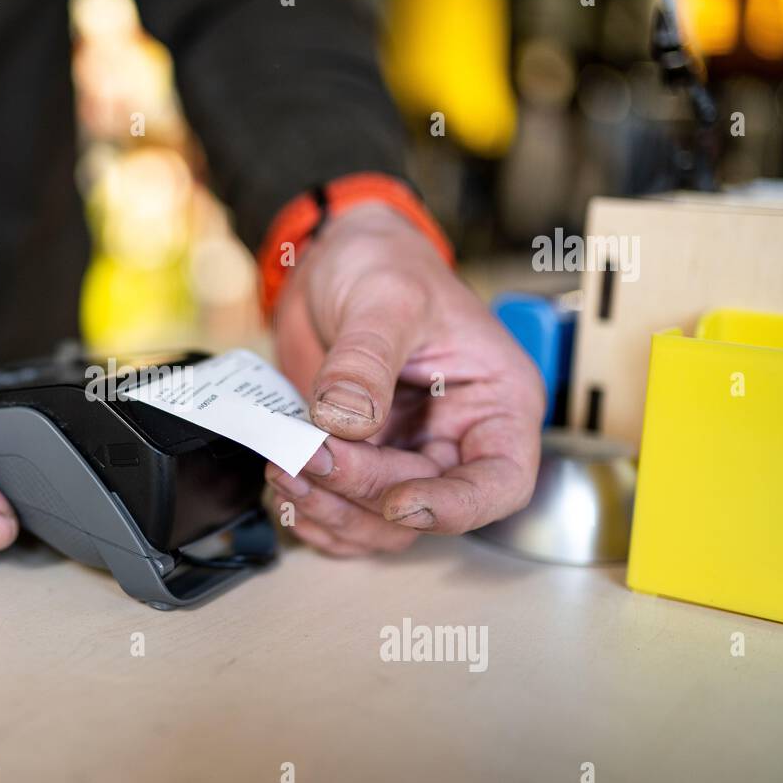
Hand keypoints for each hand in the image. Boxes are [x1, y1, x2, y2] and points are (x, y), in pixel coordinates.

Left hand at [270, 201, 543, 555]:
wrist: (335, 261)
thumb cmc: (386, 264)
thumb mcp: (384, 297)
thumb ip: (366, 360)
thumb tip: (344, 421)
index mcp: (496, 402)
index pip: (499, 482)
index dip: (454, 507)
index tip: (399, 502)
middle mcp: (456, 439)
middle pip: (423, 504)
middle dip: (361, 490)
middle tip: (305, 457)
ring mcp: (404, 454)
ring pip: (378, 522)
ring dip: (329, 509)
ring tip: (282, 469)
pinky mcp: (358, 461)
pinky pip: (343, 513)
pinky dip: (311, 512)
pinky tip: (283, 490)